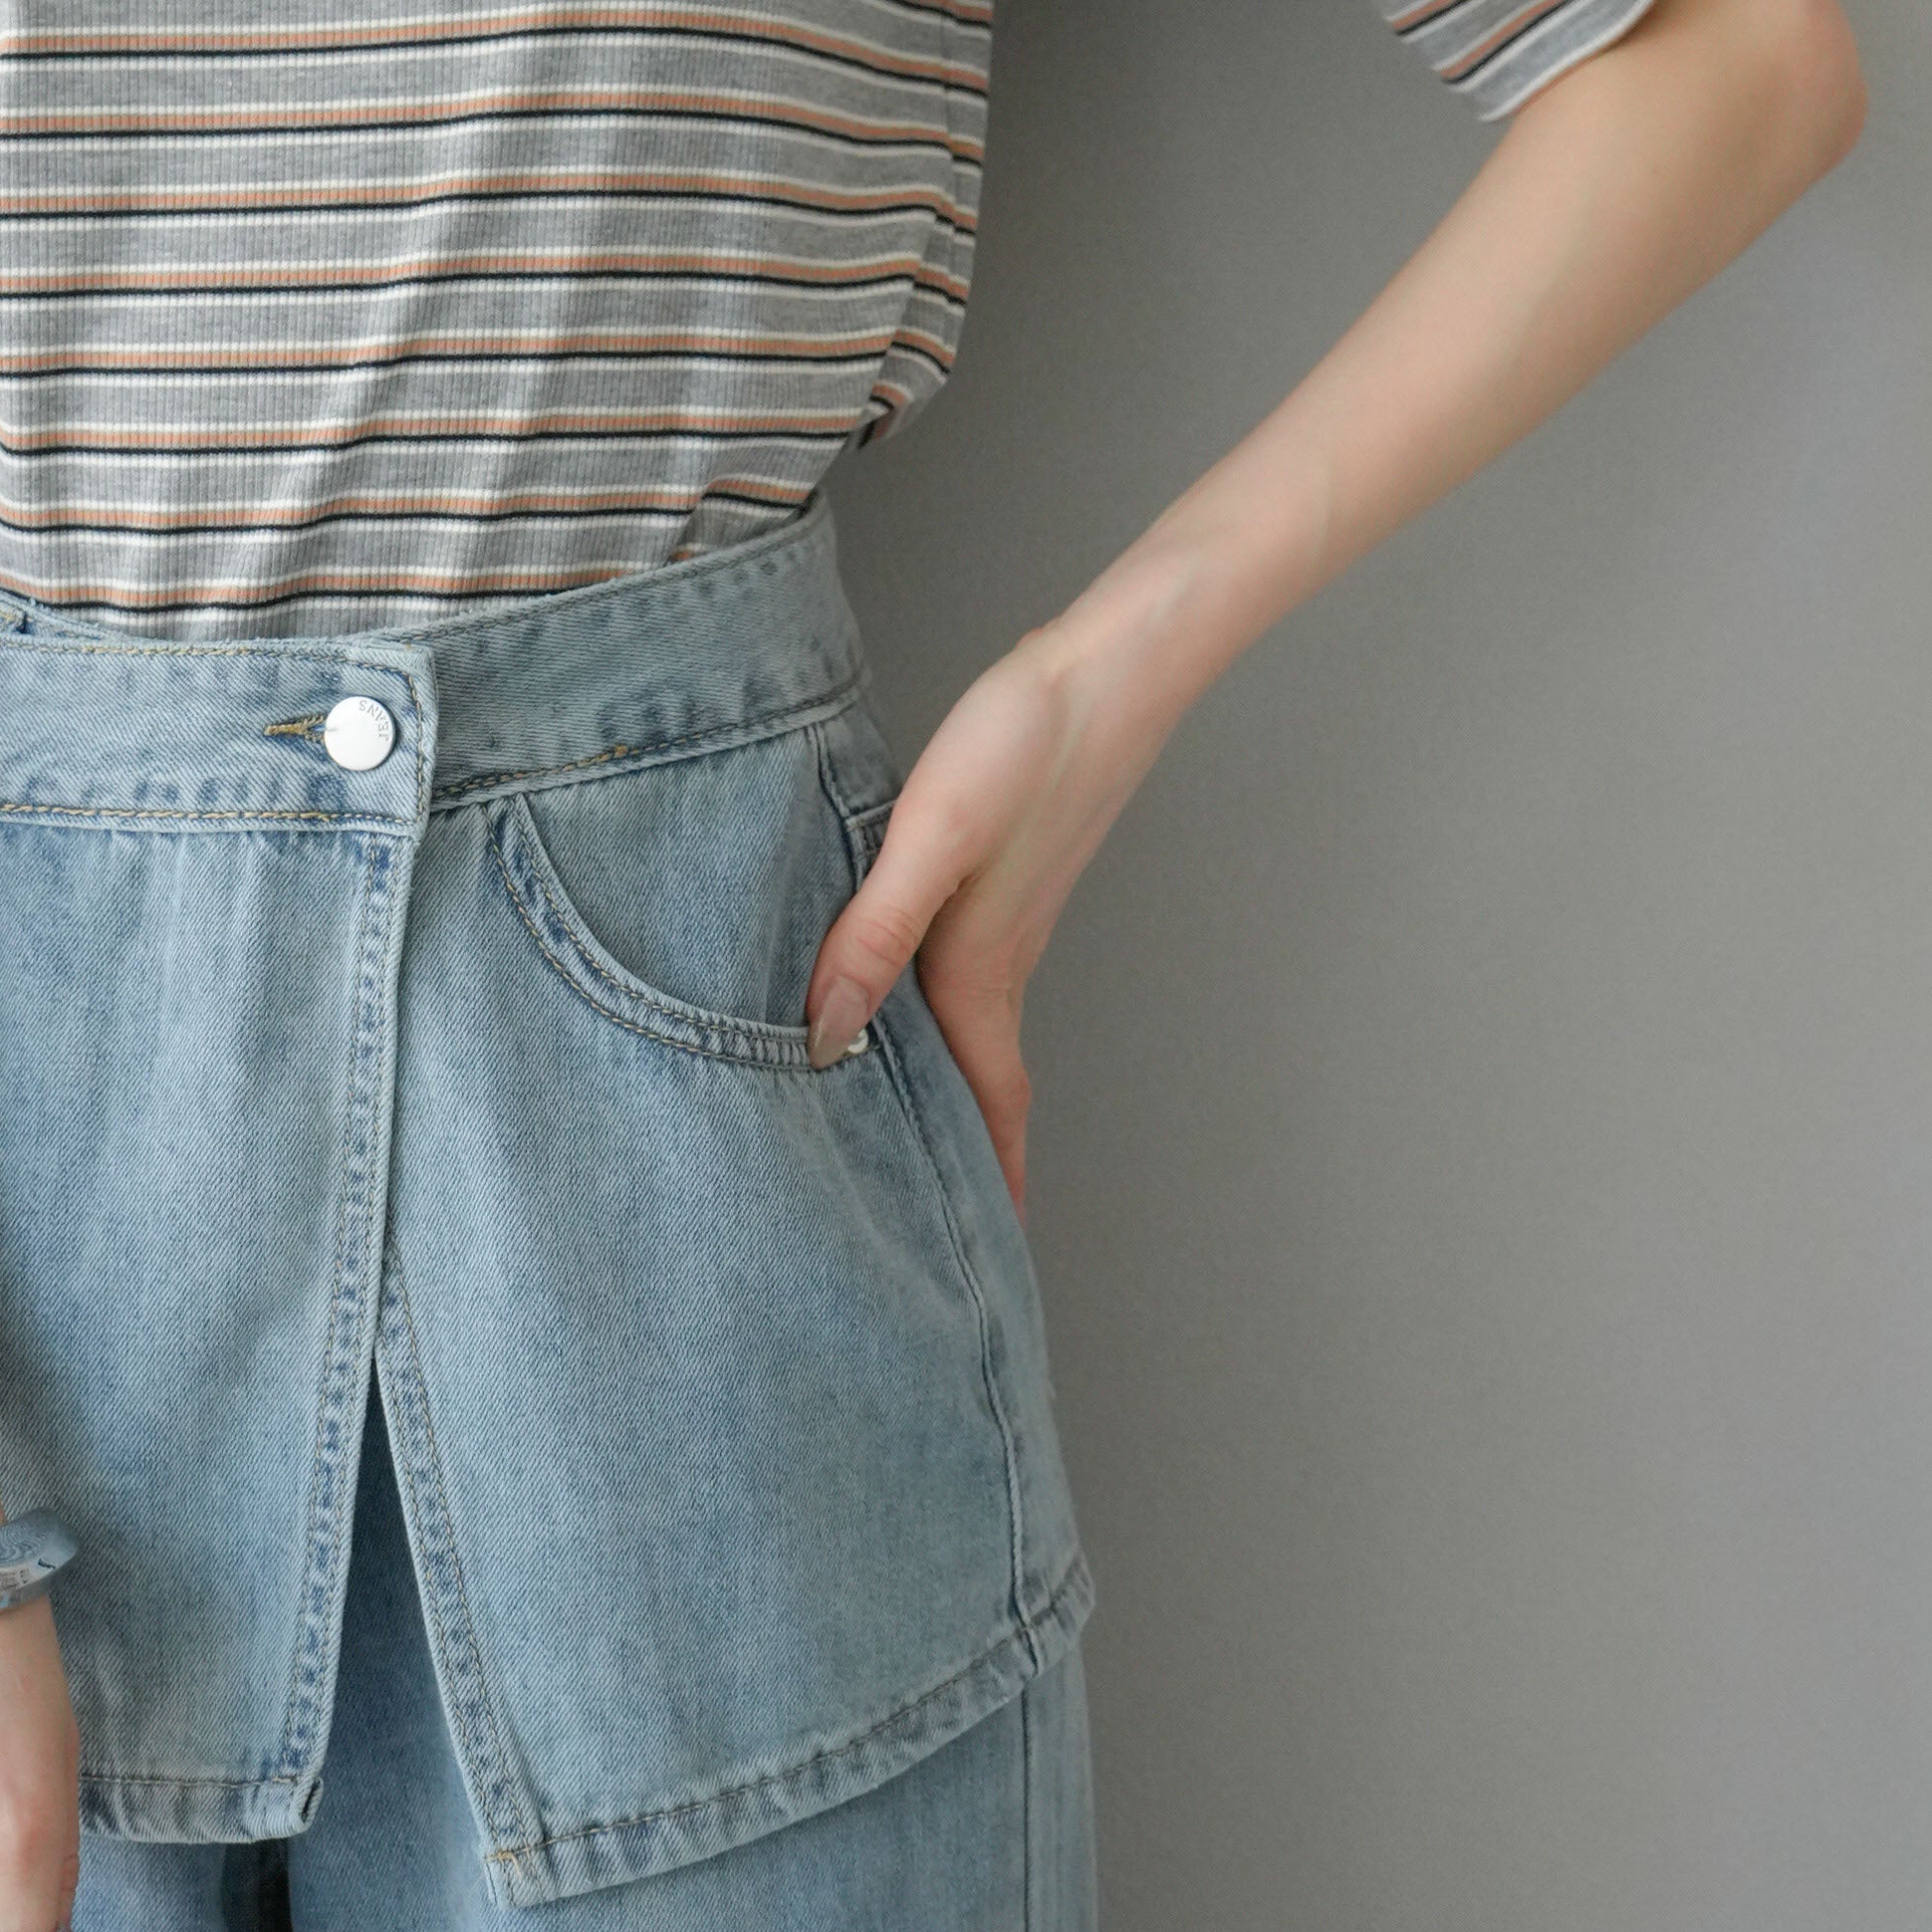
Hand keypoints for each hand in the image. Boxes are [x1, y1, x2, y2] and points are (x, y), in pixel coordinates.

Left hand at [802, 609, 1182, 1213]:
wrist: (1110, 663)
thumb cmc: (1025, 740)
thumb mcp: (929, 838)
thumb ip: (872, 936)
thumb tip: (821, 1038)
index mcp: (977, 969)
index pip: (983, 1112)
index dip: (982, 1190)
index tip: (975, 1267)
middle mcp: (997, 960)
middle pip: (979, 1090)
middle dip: (963, 1166)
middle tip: (930, 1235)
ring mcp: (1006, 920)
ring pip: (972, 1035)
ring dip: (951, 1094)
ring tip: (904, 1142)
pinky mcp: (1003, 876)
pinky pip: (967, 979)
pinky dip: (939, 1020)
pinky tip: (898, 1001)